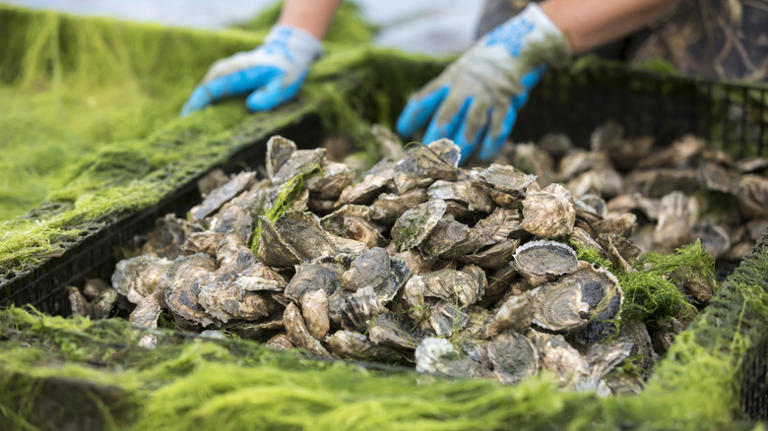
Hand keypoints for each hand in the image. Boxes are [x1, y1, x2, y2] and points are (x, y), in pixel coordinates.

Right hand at [181, 25, 322, 115]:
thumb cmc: (285, 71)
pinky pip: (212, 88)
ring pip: (206, 89)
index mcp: (237, 72)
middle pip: (203, 89)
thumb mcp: (283, 85)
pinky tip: (203, 116)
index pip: (211, 89)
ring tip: (190, 126)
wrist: (288, 53)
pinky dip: (206, 101)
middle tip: (184, 130)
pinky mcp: (228, 75)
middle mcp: (227, 70)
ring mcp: (226, 71)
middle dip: (193, 108)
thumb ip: (269, 96)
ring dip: (198, 105)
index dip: (197, 105)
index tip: (187, 120)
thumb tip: (251, 105)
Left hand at [396, 4, 569, 162]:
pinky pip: (498, 126)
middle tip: (428, 156)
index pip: (426, 98)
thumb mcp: (450, 79)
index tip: (402, 130)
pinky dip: (491, 142)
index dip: (413, 114)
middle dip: (438, 136)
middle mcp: (465, 88)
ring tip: (456, 162)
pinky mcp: (506, 104)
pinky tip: (484, 157)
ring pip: (473, 123)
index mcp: (447, 82)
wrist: (509, 52)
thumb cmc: (471, 76)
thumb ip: (432, 101)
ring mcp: (486, 96)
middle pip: (448, 114)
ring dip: (464, 143)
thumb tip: (405, 130)